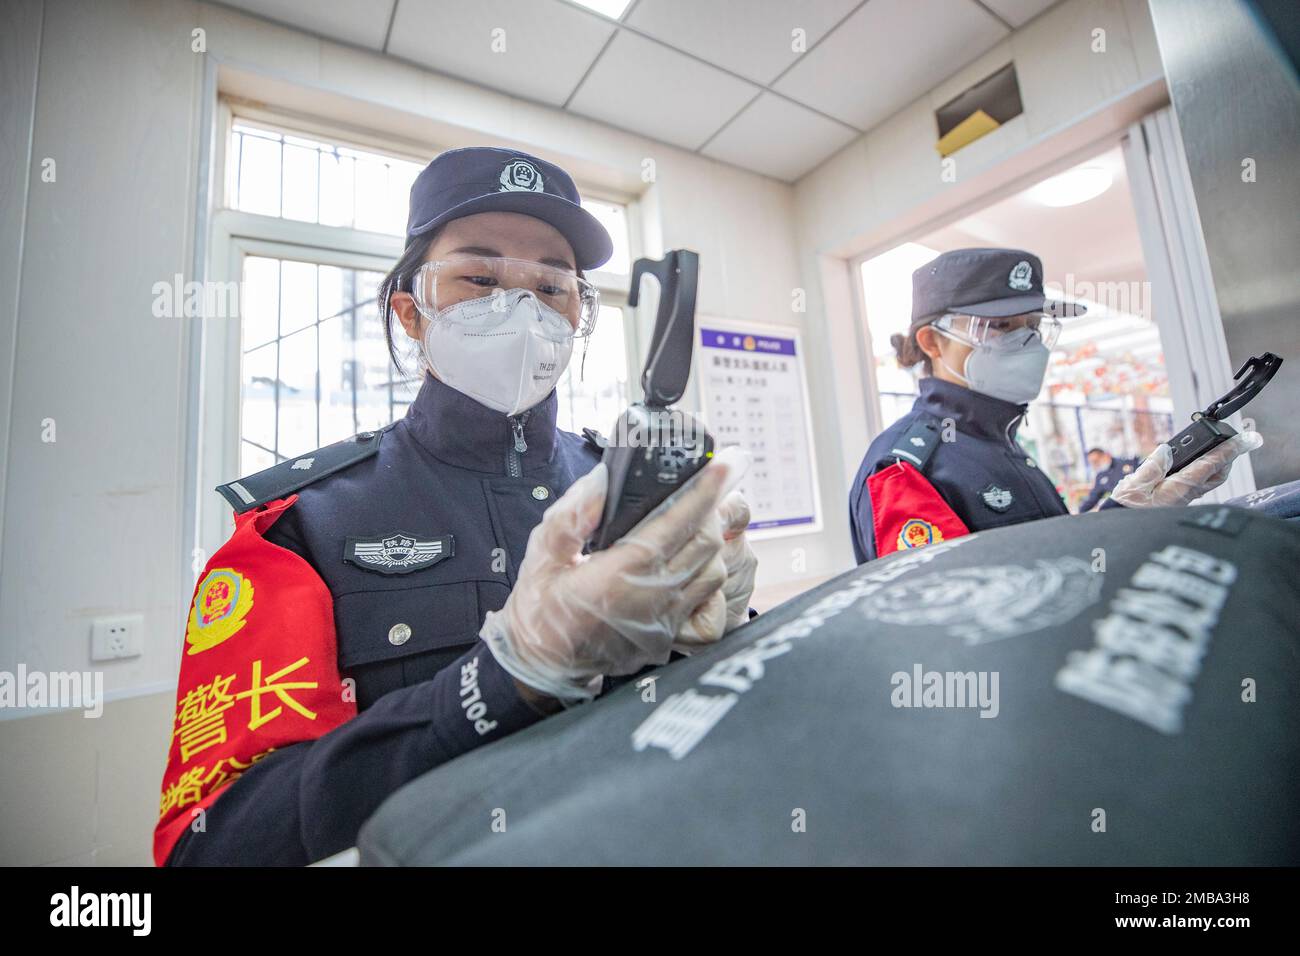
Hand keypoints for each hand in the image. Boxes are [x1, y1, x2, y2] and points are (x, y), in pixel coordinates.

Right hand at [481, 446, 750, 702]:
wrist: (540, 667)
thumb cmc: (538, 608)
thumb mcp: (540, 556)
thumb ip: (569, 517)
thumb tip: (602, 482)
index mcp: (617, 577)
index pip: (675, 525)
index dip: (703, 492)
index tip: (724, 464)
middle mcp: (650, 601)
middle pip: (706, 544)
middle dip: (712, 508)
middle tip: (708, 484)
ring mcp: (664, 623)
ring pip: (714, 571)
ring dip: (712, 541)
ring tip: (699, 518)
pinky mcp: (669, 637)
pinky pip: (705, 597)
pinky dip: (706, 571)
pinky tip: (688, 558)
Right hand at [1109, 431, 1261, 507]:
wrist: (1123, 536)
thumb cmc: (1127, 513)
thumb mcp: (1135, 486)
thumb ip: (1153, 466)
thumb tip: (1167, 450)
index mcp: (1180, 487)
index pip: (1212, 463)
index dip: (1231, 449)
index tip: (1248, 439)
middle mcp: (1187, 495)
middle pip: (1218, 475)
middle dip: (1228, 458)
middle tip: (1234, 443)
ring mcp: (1183, 501)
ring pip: (1208, 481)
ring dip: (1215, 466)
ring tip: (1214, 453)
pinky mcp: (1177, 504)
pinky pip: (1196, 485)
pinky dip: (1200, 473)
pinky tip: (1189, 468)